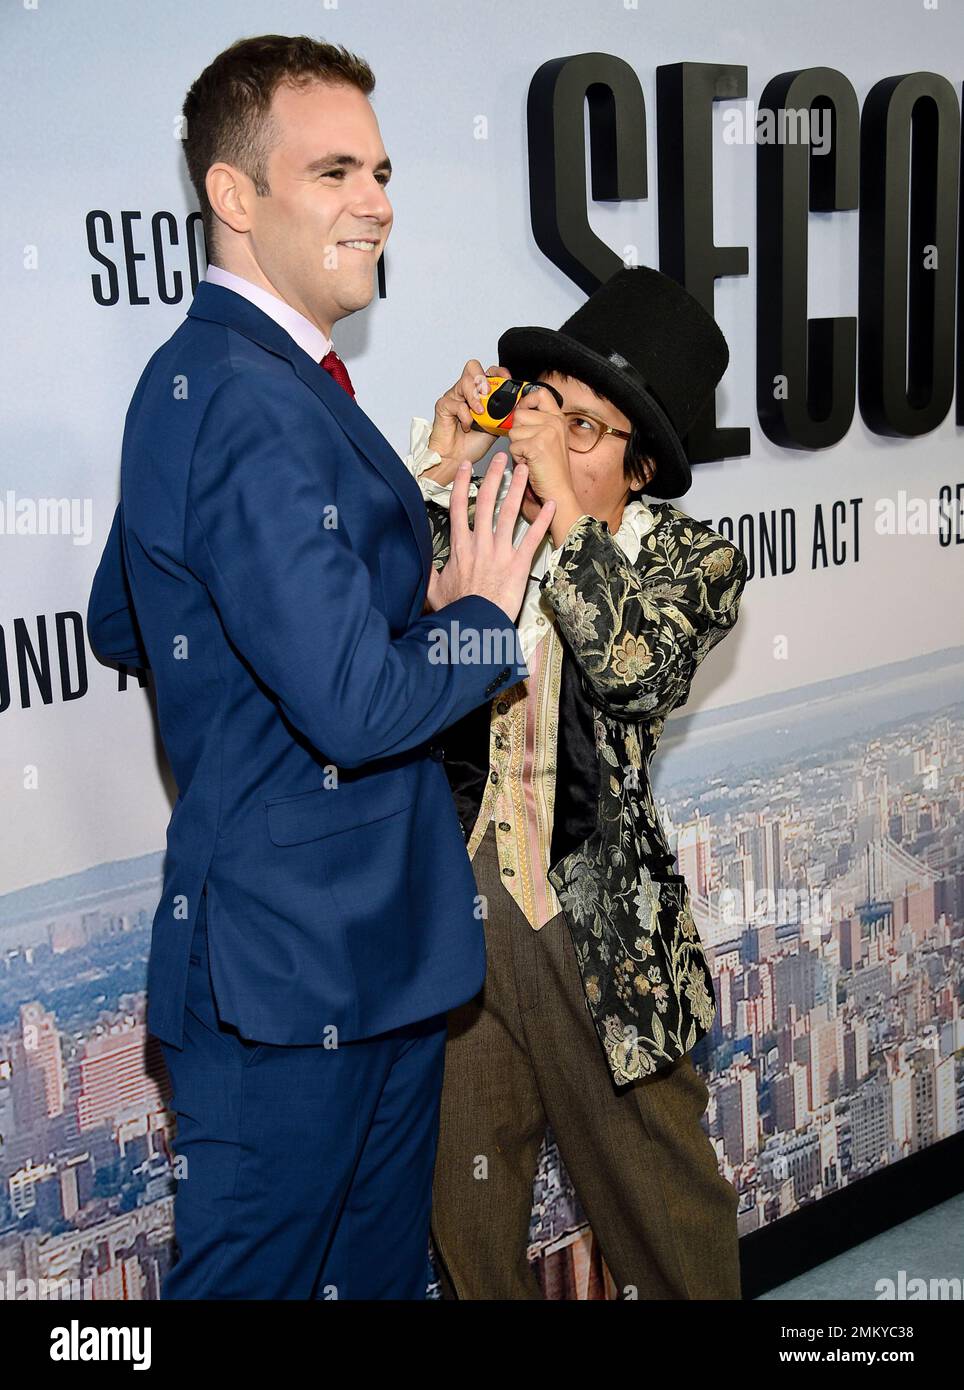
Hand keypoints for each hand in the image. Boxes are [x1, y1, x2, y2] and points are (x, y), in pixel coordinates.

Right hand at [422, 360, 509, 484]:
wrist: (458, 458)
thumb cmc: (474, 443)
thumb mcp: (497, 426)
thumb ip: (505, 413)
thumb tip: (519, 405)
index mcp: (481, 393)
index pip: (489, 371)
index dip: (499, 372)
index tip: (507, 381)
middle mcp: (467, 392)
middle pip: (473, 367)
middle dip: (483, 378)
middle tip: (488, 393)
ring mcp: (454, 397)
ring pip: (464, 382)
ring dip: (475, 397)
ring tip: (480, 412)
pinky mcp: (444, 406)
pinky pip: (455, 403)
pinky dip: (464, 415)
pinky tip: (467, 426)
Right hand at [426, 453, 555, 622]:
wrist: (475, 623)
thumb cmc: (456, 609)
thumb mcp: (434, 590)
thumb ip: (429, 574)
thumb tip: (419, 568)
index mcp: (460, 547)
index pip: (459, 508)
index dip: (462, 485)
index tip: (466, 468)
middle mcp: (480, 543)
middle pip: (485, 502)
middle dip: (493, 477)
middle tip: (501, 458)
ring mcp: (500, 552)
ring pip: (509, 513)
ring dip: (517, 489)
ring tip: (524, 470)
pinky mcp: (519, 564)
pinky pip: (532, 537)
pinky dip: (543, 520)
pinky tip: (551, 504)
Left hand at [506, 387, 584, 545]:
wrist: (559, 493)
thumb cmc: (550, 472)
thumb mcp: (547, 441)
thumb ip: (535, 424)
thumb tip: (515, 413)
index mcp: (558, 419)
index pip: (539, 393)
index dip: (525, 401)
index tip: (522, 412)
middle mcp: (554, 422)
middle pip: (519, 414)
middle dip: (517, 433)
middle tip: (530, 449)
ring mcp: (547, 432)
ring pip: (513, 431)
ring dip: (517, 447)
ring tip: (531, 458)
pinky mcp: (537, 445)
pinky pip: (513, 446)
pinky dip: (517, 458)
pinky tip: (530, 465)